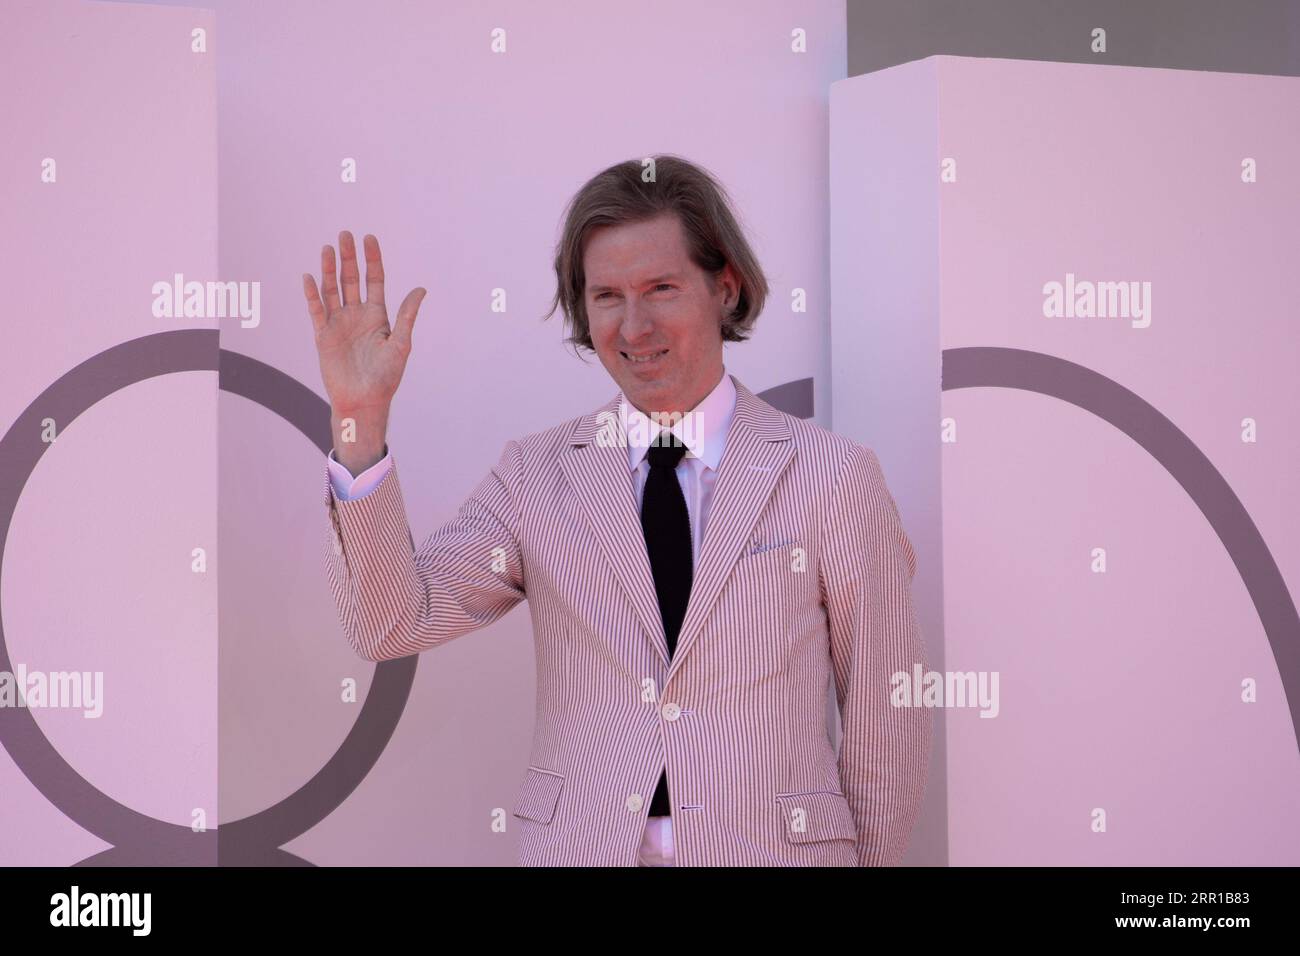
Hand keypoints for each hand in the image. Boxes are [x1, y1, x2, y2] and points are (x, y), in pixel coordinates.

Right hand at [303, 231, 425, 418]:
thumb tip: (421, 289)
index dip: (372, 259)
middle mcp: (357, 315)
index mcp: (378, 315)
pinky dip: (312, 294)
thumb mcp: (401, 344)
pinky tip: (309, 277)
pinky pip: (316, 310)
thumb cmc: (386, 377)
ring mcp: (339, 323)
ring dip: (329, 270)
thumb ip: (407, 316)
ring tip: (328, 248)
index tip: (369, 238)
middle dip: (348, 257)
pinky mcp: (323, 335)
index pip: (374, 280)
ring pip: (332, 290)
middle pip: (352, 279)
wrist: (363, 401)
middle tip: (345, 235)